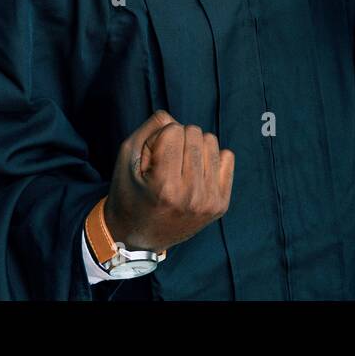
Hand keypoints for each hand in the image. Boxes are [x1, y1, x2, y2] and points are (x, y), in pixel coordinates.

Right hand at [102, 109, 234, 252]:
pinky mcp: (221, 205)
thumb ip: (149, 129)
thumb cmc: (130, 193)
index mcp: (165, 186)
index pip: (174, 130)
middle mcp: (191, 196)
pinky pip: (227, 157)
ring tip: (179, 169)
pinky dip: (211, 159)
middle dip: (177, 140)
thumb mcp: (127, 158)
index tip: (151, 159)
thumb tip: (175, 118)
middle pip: (195, 133)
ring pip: (211, 141)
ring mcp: (209, 202)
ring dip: (194, 147)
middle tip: (164, 164)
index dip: (159, 138)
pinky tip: (195, 174)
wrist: (139, 237)